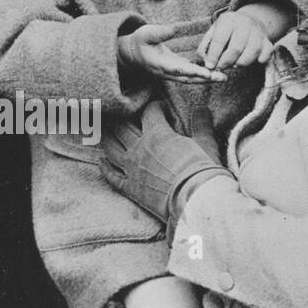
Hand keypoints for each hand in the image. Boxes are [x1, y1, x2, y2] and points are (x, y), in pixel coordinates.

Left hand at [101, 100, 226, 221]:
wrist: (195, 201)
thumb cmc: (203, 171)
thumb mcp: (207, 144)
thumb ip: (201, 124)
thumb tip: (202, 108)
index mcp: (158, 134)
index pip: (150, 112)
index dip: (156, 106)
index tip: (162, 108)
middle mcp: (140, 148)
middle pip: (123, 127)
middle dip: (124, 118)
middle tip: (126, 116)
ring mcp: (132, 169)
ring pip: (111, 148)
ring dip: (107, 139)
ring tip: (106, 132)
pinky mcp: (130, 188)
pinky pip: (112, 176)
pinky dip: (104, 167)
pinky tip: (100, 161)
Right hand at [119, 24, 221, 83]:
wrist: (130, 53)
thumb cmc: (139, 41)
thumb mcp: (146, 33)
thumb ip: (160, 32)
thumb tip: (175, 27)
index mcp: (160, 63)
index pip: (179, 69)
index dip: (194, 71)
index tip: (207, 73)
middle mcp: (166, 72)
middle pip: (188, 78)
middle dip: (205, 78)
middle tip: (222, 77)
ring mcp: (170, 74)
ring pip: (190, 79)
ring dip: (206, 79)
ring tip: (222, 77)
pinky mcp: (174, 72)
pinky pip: (189, 76)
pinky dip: (201, 76)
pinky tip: (214, 72)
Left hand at [197, 10, 273, 72]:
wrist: (246, 21)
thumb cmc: (226, 31)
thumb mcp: (212, 33)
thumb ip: (205, 48)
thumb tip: (207, 64)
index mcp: (228, 20)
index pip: (220, 39)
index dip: (213, 55)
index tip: (210, 66)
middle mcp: (244, 23)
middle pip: (236, 48)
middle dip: (226, 62)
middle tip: (221, 67)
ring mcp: (257, 31)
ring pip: (252, 51)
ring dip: (242, 63)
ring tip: (235, 65)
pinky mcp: (267, 40)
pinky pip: (267, 52)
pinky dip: (261, 59)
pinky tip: (254, 61)